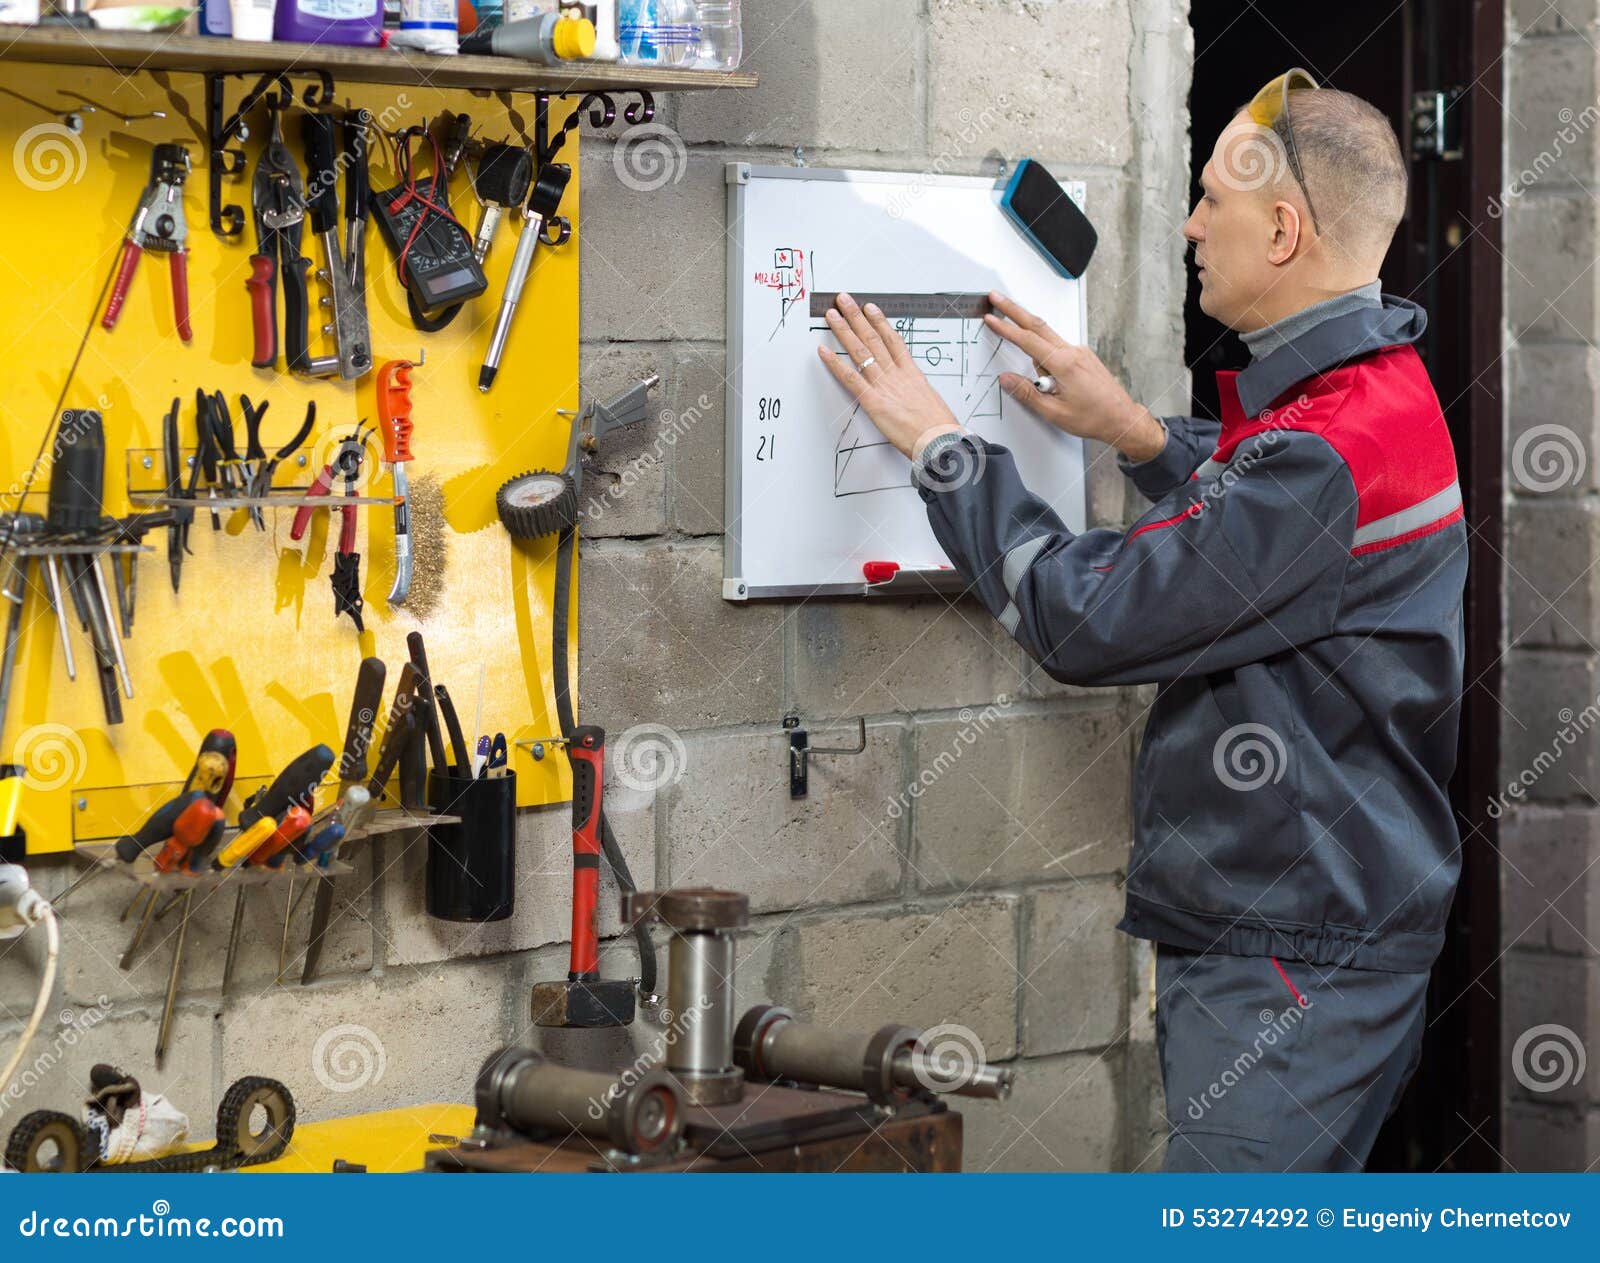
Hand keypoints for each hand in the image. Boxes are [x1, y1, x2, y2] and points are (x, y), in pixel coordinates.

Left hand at [817, 292, 962, 459]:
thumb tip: (914, 394)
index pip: (894, 340)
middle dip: (857, 317)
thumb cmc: (939, 427)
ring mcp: (883, 385)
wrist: (939, 440)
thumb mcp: (932, 402)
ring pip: (861, 351)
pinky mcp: (872, 401)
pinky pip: (850, 378)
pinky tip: (823, 351)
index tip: (870, 308)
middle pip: (874, 338)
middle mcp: (896, 374)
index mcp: (912, 373)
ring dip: (844, 330)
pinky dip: (834, 363)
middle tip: (844, 300)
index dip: (880, 321)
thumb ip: (918, 393)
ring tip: (832, 315)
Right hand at [985, 292, 1165, 461]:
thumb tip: (1006, 379)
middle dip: (1014, 310)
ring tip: (1036, 369)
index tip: (991, 319)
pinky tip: (1052, 381)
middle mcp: (1073, 352)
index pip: (1028, 341)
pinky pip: (1058, 350)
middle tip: (997, 297)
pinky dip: (1047, 357)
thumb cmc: (1094, 417)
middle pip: (1037, 325)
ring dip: (1030, 337)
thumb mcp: (1054, 412)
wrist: (1121, 418)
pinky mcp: (1083, 356)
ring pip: (1048, 338)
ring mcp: (1079, 352)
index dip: (1006, 328)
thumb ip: (1027, 393)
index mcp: (1064, 364)